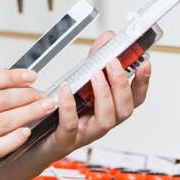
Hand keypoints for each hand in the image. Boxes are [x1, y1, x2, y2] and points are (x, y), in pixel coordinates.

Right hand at [0, 68, 51, 179]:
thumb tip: (5, 90)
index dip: (11, 76)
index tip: (30, 75)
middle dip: (27, 95)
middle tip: (42, 95)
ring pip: (5, 120)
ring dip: (31, 112)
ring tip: (46, 108)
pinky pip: (2, 144)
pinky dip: (18, 137)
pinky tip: (29, 132)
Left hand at [39, 30, 151, 161]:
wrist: (34, 141)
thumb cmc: (59, 113)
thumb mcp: (80, 81)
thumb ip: (95, 60)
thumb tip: (108, 38)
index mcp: (108, 110)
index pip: (135, 98)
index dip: (143, 82)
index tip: (145, 63)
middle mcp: (101, 123)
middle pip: (124, 109)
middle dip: (122, 85)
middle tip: (113, 63)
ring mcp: (85, 133)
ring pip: (105, 120)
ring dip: (104, 95)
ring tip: (96, 74)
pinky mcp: (65, 140)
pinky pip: (70, 125)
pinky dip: (70, 106)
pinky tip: (66, 89)